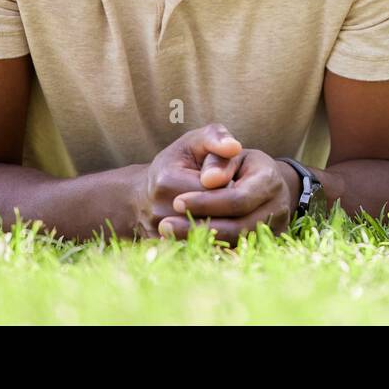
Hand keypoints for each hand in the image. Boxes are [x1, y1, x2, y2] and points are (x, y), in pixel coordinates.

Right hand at [134, 123, 242, 240]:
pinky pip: (199, 246)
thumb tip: (234, 147)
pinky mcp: (165, 250)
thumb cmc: (178, 161)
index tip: (238, 180)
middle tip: (239, 198)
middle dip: (230, 207)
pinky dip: (215, 237)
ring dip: (225, 224)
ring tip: (234, 211)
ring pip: (208, 234)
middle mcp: (159, 213)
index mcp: (166, 182)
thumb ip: (216, 138)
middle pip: (212, 216)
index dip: (231, 185)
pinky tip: (223, 225)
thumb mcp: (195, 141)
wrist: (149, 191)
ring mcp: (161, 235)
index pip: (214, 190)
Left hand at [157, 148, 298, 243]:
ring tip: (168, 236)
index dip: (206, 202)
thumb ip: (215, 150)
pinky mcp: (266, 245)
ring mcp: (275, 230)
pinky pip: (235, 252)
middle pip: (237, 226)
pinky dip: (210, 249)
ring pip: (235, 244)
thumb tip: (208, 179)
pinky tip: (184, 244)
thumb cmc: (232, 160)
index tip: (175, 201)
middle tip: (164, 225)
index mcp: (269, 179)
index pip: (237, 198)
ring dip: (201, 242)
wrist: (256, 179)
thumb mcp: (222, 146)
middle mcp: (277, 207)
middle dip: (199, 227)